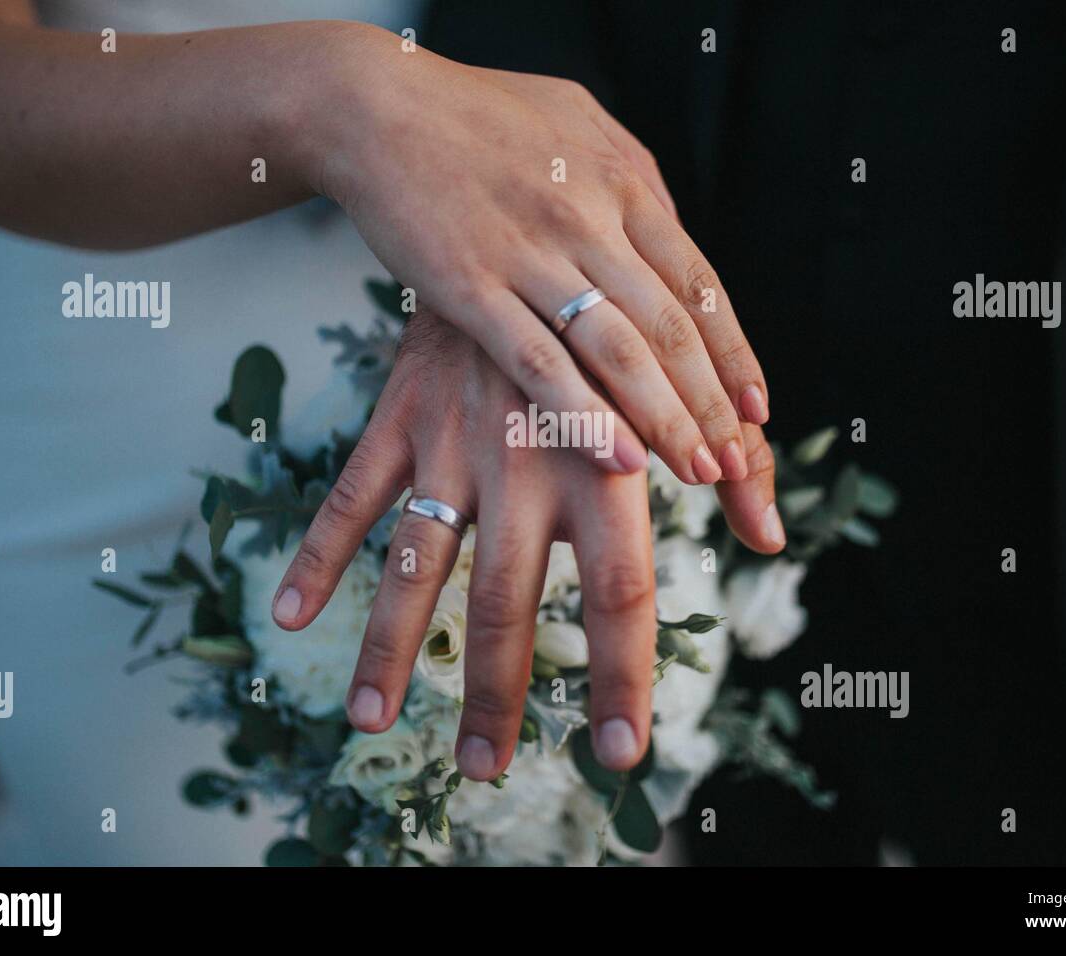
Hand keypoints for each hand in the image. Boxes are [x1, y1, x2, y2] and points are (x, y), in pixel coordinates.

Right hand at [269, 313, 784, 779]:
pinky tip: (292, 617)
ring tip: (372, 722)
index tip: (617, 752)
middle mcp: (530, 458)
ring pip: (419, 561)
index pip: (623, 589)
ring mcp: (455, 438)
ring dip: (393, 647)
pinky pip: (352, 492)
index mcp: (606, 457)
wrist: (514, 202)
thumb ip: (731, 458)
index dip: (622, 675)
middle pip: (512, 600)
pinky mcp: (401, 412)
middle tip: (488, 769)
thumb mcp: (678, 374)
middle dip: (500, 693)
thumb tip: (772, 537)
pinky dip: (320, 552)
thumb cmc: (616, 305)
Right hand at [296, 24, 770, 485]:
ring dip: (665, 418)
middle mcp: (589, 219)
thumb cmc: (477, 114)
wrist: (374, 105)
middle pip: (669, 328)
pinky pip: (538, 361)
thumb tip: (675, 231)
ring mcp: (530, 254)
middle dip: (710, 404)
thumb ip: (631, 180)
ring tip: (697, 471)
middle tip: (735, 464)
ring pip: (617, 351)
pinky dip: (584, 413)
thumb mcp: (577, 122)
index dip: (732, 353)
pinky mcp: (470, 286)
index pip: (698, 283)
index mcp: (622, 183)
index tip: (757, 409)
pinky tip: (618, 456)